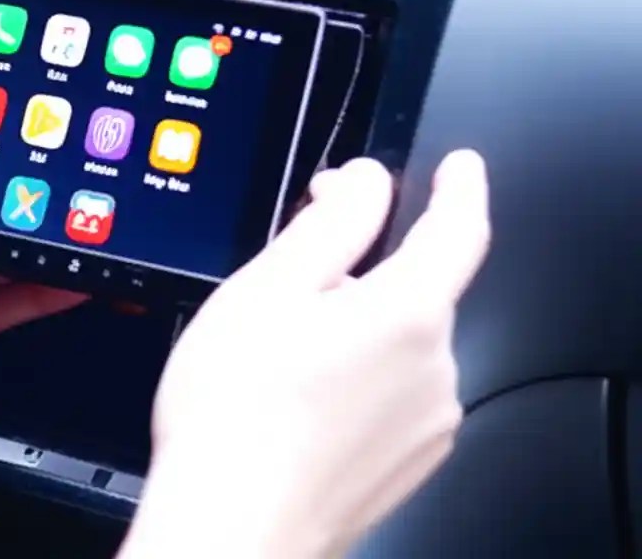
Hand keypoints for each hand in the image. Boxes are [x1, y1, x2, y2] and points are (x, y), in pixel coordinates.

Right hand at [121, 152, 490, 557]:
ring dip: (357, 330)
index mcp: (407, 313)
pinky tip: (298, 400)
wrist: (230, 526)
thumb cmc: (234, 414)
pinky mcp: (407, 463)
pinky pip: (394, 396)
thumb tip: (366, 181)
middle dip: (366, 269)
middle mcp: (434, 369)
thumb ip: (331, 222)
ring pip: (401, 347)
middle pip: (416, 290)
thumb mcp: (268, 288)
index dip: (460, 187)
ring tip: (277, 358)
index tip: (459, 168)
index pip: (460, 228)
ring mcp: (425, 423)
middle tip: (291, 277)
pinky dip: (358, 381)